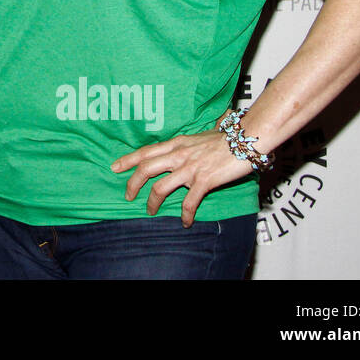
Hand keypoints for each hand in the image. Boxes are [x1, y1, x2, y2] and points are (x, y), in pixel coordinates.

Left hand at [111, 129, 254, 225]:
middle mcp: (179, 155)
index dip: (128, 160)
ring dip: (152, 202)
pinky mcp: (204, 181)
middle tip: (127, 195)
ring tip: (150, 211)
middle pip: (146, 168)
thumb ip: (184, 146)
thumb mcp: (197, 138)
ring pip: (160, 187)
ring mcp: (190, 168)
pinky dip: (185, 214)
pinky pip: (189, 202)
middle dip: (132, 183)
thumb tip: (176, 150)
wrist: (245, 139)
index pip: (146, 151)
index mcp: (176, 143)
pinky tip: (186, 222)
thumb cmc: (224, 139)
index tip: (114, 167)